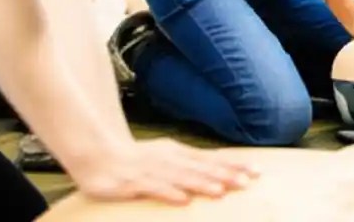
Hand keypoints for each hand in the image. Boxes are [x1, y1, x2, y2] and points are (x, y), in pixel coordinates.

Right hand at [66, 138, 258, 204]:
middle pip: (201, 168)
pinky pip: (153, 189)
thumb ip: (192, 163)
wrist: (96, 154)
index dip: (234, 165)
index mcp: (178, 152)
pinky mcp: (132, 184)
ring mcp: (150, 170)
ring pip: (180, 178)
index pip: (212, 159)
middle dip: (225, 175)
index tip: (256, 171)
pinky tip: (183, 200)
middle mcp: (168, 159)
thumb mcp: (167, 156)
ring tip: (221, 191)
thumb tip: (222, 168)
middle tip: (247, 182)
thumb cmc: (136, 159)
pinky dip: (169, 193)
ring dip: (202, 184)